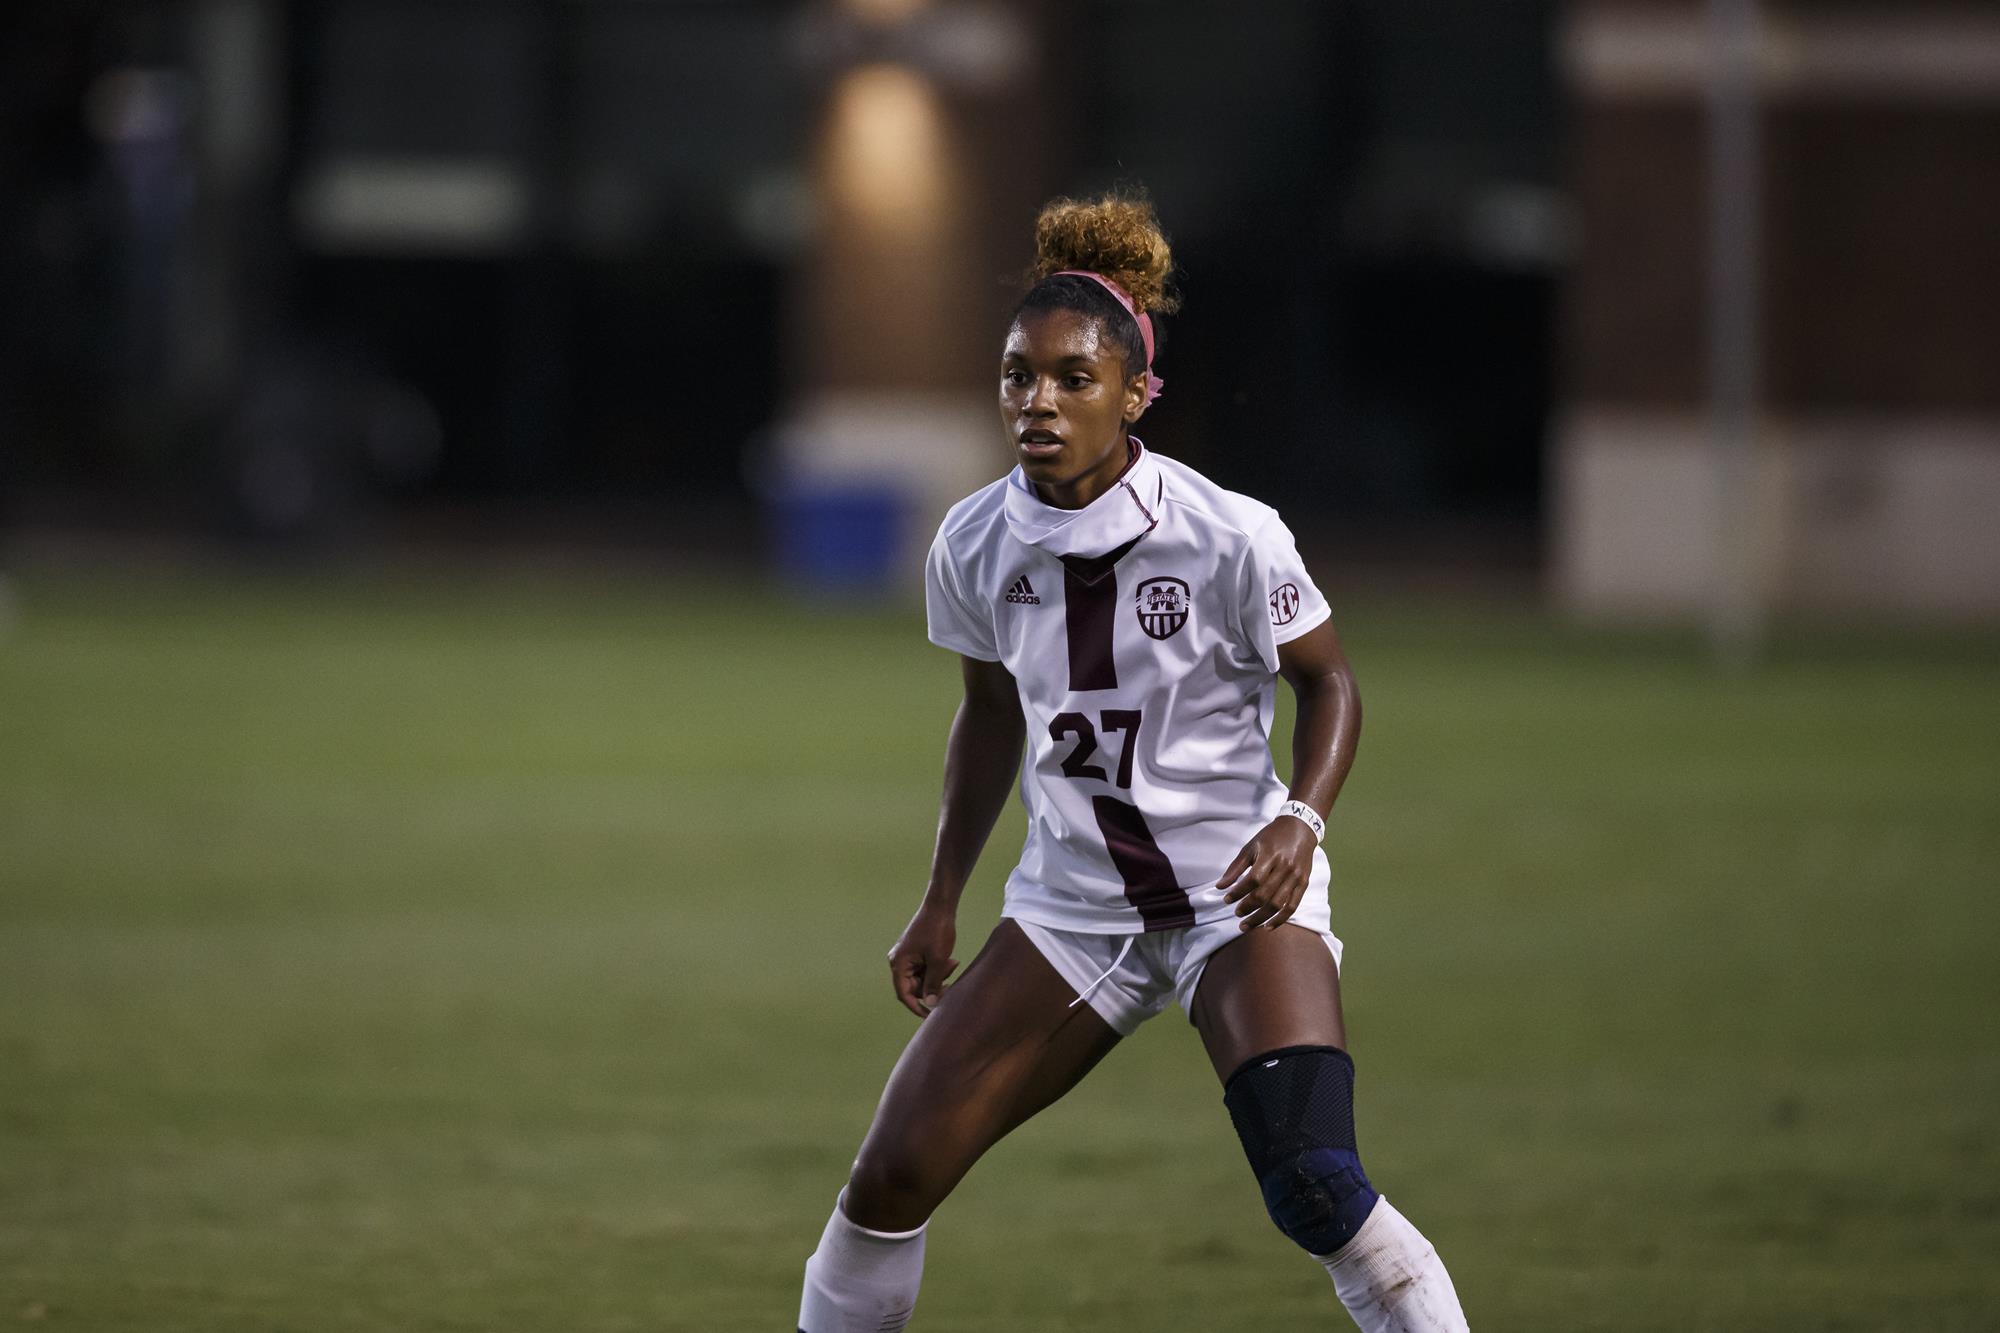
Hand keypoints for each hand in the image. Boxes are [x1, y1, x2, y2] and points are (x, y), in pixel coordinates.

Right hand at [888, 903, 958, 1018]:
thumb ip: (933, 984)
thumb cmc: (937, 931)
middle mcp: (899, 961)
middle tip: (950, 982)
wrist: (941, 907)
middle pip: (914, 988)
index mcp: (899, 963)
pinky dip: (937, 969)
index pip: (904, 994)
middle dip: (933, 986)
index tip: (930, 1016)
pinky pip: (925, 969)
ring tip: (952, 964)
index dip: (916, 1008)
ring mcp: (907, 957)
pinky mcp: (916, 954)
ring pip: (922, 979)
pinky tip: (950, 960)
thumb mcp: (938, 960)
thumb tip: (930, 1004)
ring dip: (938, 977)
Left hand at [1217, 815, 1317, 931]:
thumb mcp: (1251, 846)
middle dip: (1248, 908)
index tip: (1226, 899)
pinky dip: (1280, 919)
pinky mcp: (1304, 883)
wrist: (1300, 828)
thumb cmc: (1271, 837)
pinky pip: (1292, 906)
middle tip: (1236, 914)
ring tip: (1246, 925)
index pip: (1253, 880)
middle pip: (1265, 894)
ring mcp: (1296, 877)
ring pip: (1278, 904)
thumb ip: (1235, 867)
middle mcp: (1285, 867)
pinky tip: (1268, 926)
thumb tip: (1220, 887)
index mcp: (1270, 855)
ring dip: (1261, 918)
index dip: (1238, 892)